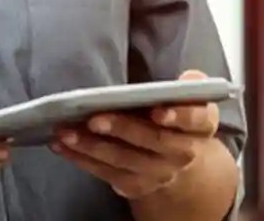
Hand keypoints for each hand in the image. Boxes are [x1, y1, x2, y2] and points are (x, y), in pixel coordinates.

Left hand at [50, 70, 220, 199]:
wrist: (180, 158)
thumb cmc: (178, 115)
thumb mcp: (190, 97)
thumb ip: (189, 84)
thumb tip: (184, 77)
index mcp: (201, 125)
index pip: (195, 119)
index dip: (178, 116)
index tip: (158, 111)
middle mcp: (184, 153)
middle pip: (153, 141)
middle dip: (122, 129)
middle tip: (94, 118)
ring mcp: (159, 173)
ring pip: (124, 160)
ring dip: (91, 146)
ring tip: (65, 131)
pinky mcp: (136, 185)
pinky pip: (106, 173)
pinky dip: (81, 159)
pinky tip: (62, 145)